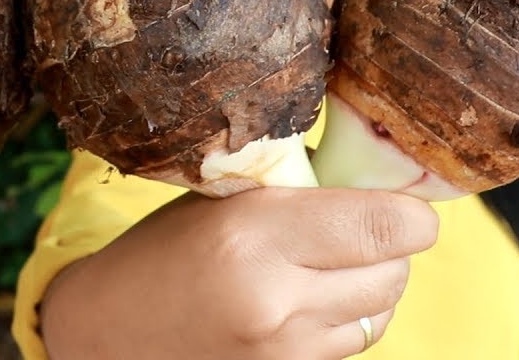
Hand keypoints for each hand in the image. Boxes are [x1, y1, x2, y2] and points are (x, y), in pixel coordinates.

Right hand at [39, 186, 437, 359]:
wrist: (109, 331)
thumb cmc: (161, 251)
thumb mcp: (219, 200)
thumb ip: (293, 186)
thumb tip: (373, 175)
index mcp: (254, 233)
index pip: (384, 226)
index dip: (409, 213)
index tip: (401, 204)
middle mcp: (276, 297)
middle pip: (394, 271)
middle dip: (390, 246)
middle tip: (359, 228)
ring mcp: (285, 348)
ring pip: (382, 310)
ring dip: (372, 284)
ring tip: (328, 264)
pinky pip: (356, 341)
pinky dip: (350, 316)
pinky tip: (310, 298)